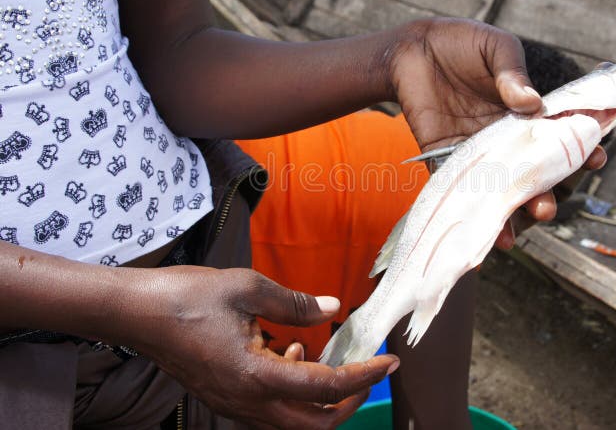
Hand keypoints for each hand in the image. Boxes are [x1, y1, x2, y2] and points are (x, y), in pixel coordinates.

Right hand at [133, 266, 397, 428]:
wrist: (135, 313)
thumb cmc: (186, 298)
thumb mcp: (248, 289)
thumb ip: (295, 303)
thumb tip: (332, 307)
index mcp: (257, 377)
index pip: (326, 387)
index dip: (364, 375)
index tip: (389, 362)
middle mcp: (247, 402)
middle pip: (314, 424)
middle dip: (347, 401)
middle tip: (365, 369)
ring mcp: (234, 405)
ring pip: (292, 421)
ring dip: (319, 397)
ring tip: (322, 354)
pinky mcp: (226, 398)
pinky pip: (271, 408)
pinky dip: (293, 389)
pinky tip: (288, 350)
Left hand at [388, 18, 605, 248]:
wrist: (413, 48)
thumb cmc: (462, 43)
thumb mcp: (495, 48)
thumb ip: (512, 72)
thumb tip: (532, 103)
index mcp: (526, 112)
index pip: (558, 136)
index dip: (580, 149)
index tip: (596, 158)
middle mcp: (505, 138)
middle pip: (532, 172)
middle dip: (545, 192)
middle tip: (548, 205)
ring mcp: (476, 151)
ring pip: (500, 187)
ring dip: (515, 209)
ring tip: (524, 221)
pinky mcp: (444, 157)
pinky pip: (459, 187)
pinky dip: (472, 208)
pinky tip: (487, 227)